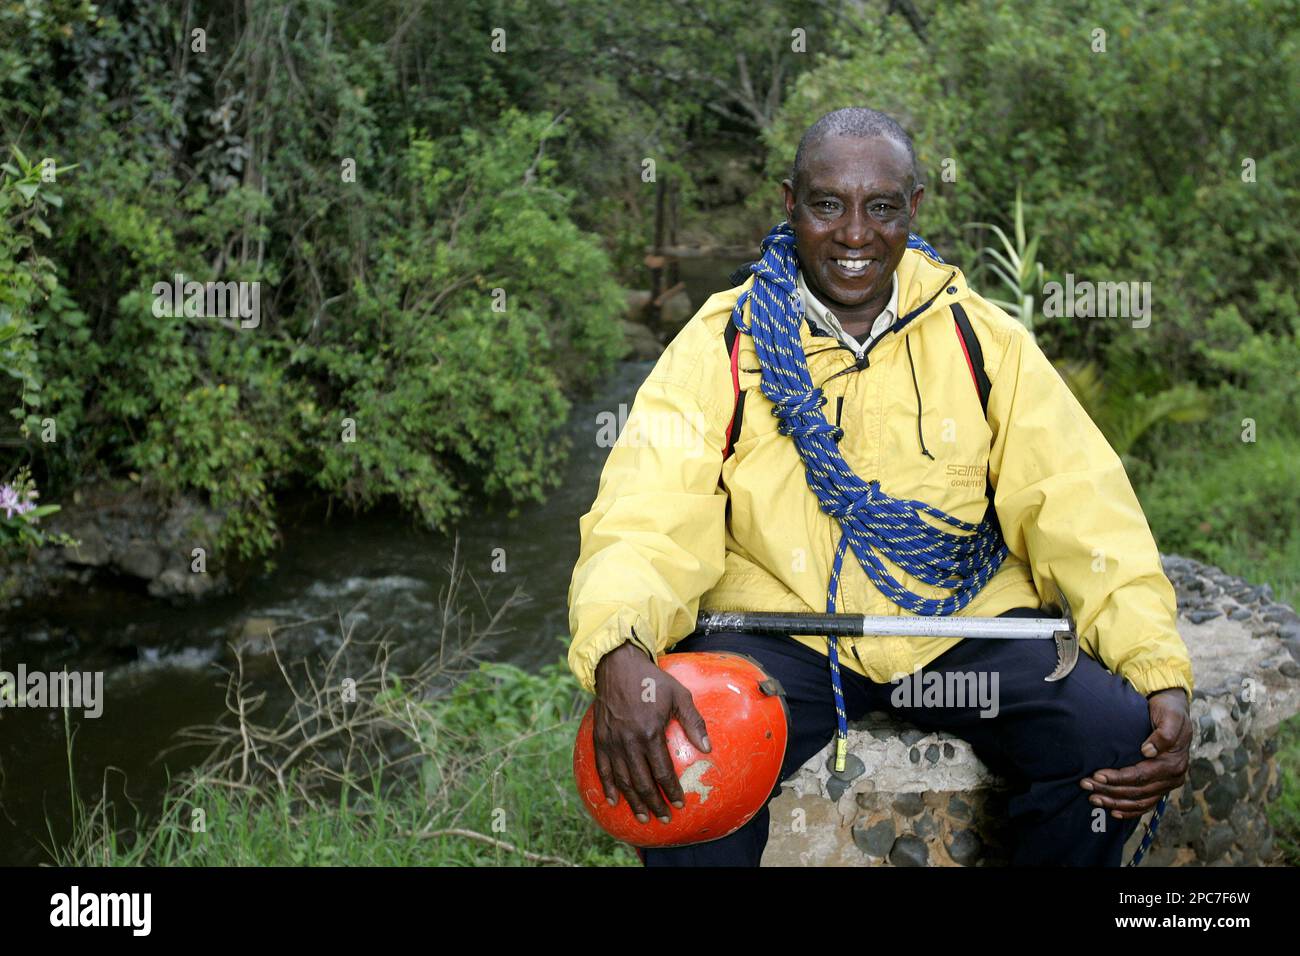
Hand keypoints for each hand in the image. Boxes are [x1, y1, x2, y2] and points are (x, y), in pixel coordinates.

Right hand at [592, 641, 710, 825]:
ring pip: (623, 779)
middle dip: (654, 803)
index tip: (679, 804)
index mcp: (650, 732)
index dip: (672, 791)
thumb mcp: (679, 695)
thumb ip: (694, 722)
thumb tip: (708, 748)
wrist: (617, 665)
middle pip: (642, 781)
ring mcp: (612, 741)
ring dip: (633, 801)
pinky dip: (608, 786)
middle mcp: (629, 741)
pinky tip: (614, 800)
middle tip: (663, 818)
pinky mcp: (600, 738)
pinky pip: (603, 768)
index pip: (662, 771)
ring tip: (643, 817)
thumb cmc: (652, 680)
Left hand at [1080, 688, 1191, 819]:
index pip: (1141, 775)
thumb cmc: (1168, 711)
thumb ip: (1163, 733)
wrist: (1174, 710)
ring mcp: (1167, 784)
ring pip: (1140, 801)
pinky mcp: (1161, 785)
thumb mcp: (1170, 715)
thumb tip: (1148, 751)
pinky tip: (1114, 811)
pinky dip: (1130, 810)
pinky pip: (1146, 803)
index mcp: (1173, 763)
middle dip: (1110, 790)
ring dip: (1115, 802)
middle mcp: (1172, 777)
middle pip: (1137, 791)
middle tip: (1086, 785)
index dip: (1119, 777)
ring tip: (1093, 798)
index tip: (1097, 775)